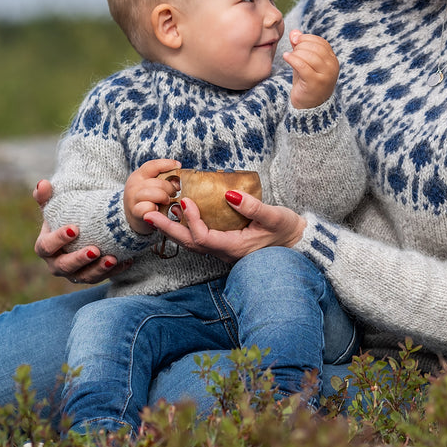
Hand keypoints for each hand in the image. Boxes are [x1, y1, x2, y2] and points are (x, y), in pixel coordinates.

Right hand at [33, 179, 128, 284]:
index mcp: (45, 247)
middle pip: (64, 266)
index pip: (46, 247)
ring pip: (85, 276)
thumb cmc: (66, 216)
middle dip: (79, 259)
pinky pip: (103, 277)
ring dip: (99, 269)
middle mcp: (57, 264)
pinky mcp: (92, 276)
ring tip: (112, 258)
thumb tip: (43, 184)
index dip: (58, 239)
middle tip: (95, 249)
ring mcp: (75, 273)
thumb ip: (46, 196)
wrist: (82, 228)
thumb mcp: (56, 206)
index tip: (74, 229)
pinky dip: (115, 270)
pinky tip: (126, 261)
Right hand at [123, 158, 181, 234]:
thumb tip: (178, 182)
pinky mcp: (135, 212)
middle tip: (173, 194)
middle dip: (170, 188)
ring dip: (164, 198)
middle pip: (158, 182)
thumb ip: (164, 181)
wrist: (135, 218)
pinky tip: (157, 209)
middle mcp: (134, 185)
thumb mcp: (153, 187)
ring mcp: (133, 199)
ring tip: (166, 201)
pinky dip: (155, 208)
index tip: (178, 166)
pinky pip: (149, 207)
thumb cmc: (148, 200)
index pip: (153, 165)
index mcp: (138, 175)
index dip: (167, 164)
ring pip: (155, 193)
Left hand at [143, 190, 306, 263]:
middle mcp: (225, 253)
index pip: (203, 237)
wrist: (299, 244)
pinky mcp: (226, 245)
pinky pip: (200, 239)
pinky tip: (180, 215)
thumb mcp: (274, 216)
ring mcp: (224, 251)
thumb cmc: (288, 231)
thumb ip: (252, 206)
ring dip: (174, 229)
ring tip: (158, 214)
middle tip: (148, 213)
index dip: (191, 220)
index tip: (185, 201)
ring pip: (192, 243)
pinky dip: (187, 227)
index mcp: (234, 248)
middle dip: (167, 228)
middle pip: (189, 243)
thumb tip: (228, 194)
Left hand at [283, 30, 338, 108]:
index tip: (295, 41)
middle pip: (315, 48)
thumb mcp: (304, 62)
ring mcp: (325, 75)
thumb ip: (300, 47)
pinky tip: (286, 57)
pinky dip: (292, 59)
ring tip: (290, 57)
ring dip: (296, 54)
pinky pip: (302, 65)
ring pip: (309, 56)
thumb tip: (294, 32)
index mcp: (332, 60)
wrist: (308, 107)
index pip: (321, 42)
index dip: (306, 38)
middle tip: (292, 52)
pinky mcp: (315, 83)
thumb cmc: (306, 82)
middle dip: (300, 46)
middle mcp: (332, 67)